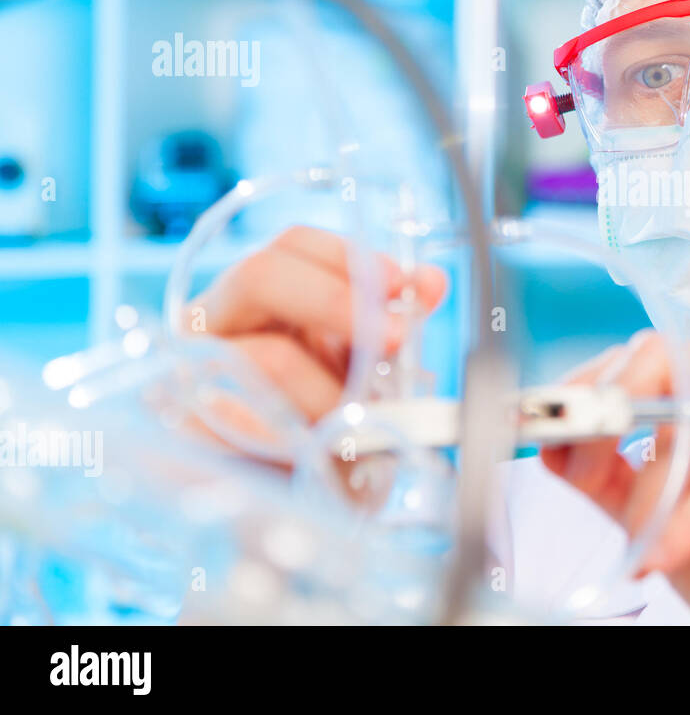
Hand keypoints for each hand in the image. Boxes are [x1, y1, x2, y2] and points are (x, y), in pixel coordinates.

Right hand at [189, 226, 446, 445]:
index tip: (401, 285)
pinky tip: (312, 451)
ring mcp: (189, 375)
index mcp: (259, 302)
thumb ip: (393, 327)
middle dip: (337, 302)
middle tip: (393, 337)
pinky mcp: (180, 433)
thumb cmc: (327, 435)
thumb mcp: (365, 376)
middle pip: (261, 274)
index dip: (348, 256)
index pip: (292, 246)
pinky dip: (292, 437)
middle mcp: (214, 326)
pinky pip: (239, 423)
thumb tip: (432, 282)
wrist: (294, 521)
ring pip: (263, 355)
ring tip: (354, 426)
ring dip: (327, 392)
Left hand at [542, 331, 689, 625]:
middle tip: (580, 469)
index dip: (592, 384)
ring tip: (640, 547)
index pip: (649, 356)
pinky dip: (686, 521)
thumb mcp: (658, 522)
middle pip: (671, 361)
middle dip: (608, 413)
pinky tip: (664, 556)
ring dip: (649, 491)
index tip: (543, 424)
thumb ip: (611, 480)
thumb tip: (554, 443)